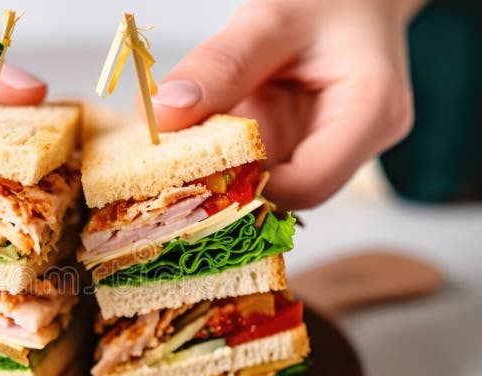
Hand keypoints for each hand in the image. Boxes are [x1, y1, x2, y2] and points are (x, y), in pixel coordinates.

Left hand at [150, 0, 424, 208]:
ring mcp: (332, 151)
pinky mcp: (306, 148)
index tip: (191, 166)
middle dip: (227, 181)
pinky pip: (261, 167)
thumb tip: (165, 114)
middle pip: (286, 193)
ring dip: (221, 170)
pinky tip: (197, 135)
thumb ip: (219, 66)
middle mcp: (358, 145)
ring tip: (179, 143)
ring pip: (269, 186)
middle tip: (170, 160)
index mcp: (371, 113)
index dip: (246, 188)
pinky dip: (225, 157)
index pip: (307, 186)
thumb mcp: (268, 20)